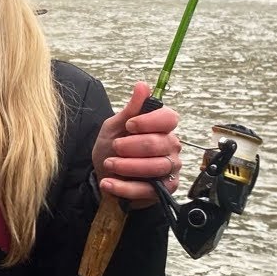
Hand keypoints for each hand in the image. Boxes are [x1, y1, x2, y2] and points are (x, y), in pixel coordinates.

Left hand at [92, 81, 181, 206]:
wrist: (105, 175)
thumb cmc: (113, 149)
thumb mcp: (115, 127)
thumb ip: (130, 109)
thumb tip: (142, 85)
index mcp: (162, 127)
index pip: (169, 118)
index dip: (149, 121)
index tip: (129, 125)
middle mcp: (171, 146)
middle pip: (159, 143)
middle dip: (131, 146)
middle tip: (115, 147)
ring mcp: (170, 168)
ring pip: (155, 167)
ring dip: (127, 166)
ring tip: (109, 164)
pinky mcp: (165, 189)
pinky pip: (148, 190)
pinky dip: (124, 188)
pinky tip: (109, 183)